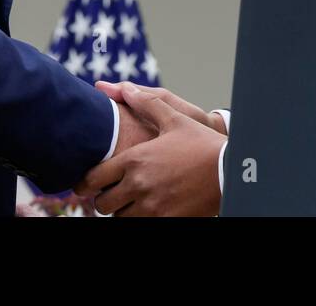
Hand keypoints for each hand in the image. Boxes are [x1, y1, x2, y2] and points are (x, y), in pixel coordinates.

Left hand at [75, 86, 225, 216]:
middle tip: (110, 193)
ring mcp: (152, 208)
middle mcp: (139, 186)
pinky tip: (147, 209)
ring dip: (122, 211)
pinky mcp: (166, 221)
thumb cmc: (202, 143)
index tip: (85, 185)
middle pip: (103, 204)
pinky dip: (139, 219)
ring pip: (120, 218)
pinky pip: (139, 227)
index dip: (85, 184)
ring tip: (130, 201)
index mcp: (135, 160)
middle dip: (104, 199)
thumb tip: (124, 88)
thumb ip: (146, 102)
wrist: (230, 171)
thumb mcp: (174, 118)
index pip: (93, 180)